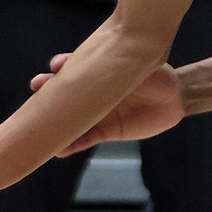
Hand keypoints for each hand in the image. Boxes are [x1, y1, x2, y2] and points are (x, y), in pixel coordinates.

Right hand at [30, 54, 186, 155]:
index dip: (61, 67)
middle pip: (62, 92)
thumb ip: (117, 67)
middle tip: (38, 86)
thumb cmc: (154, 74)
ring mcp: (95, 112)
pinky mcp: (105, 131)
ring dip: (53, 122)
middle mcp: (90, 92)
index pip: (72, 68)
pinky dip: (71, 145)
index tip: (56, 66)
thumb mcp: (135, 66)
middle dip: (47, 90)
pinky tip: (59, 150)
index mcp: (96, 72)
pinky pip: (84, 139)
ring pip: (69, 118)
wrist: (173, 97)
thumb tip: (102, 61)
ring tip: (38, 124)